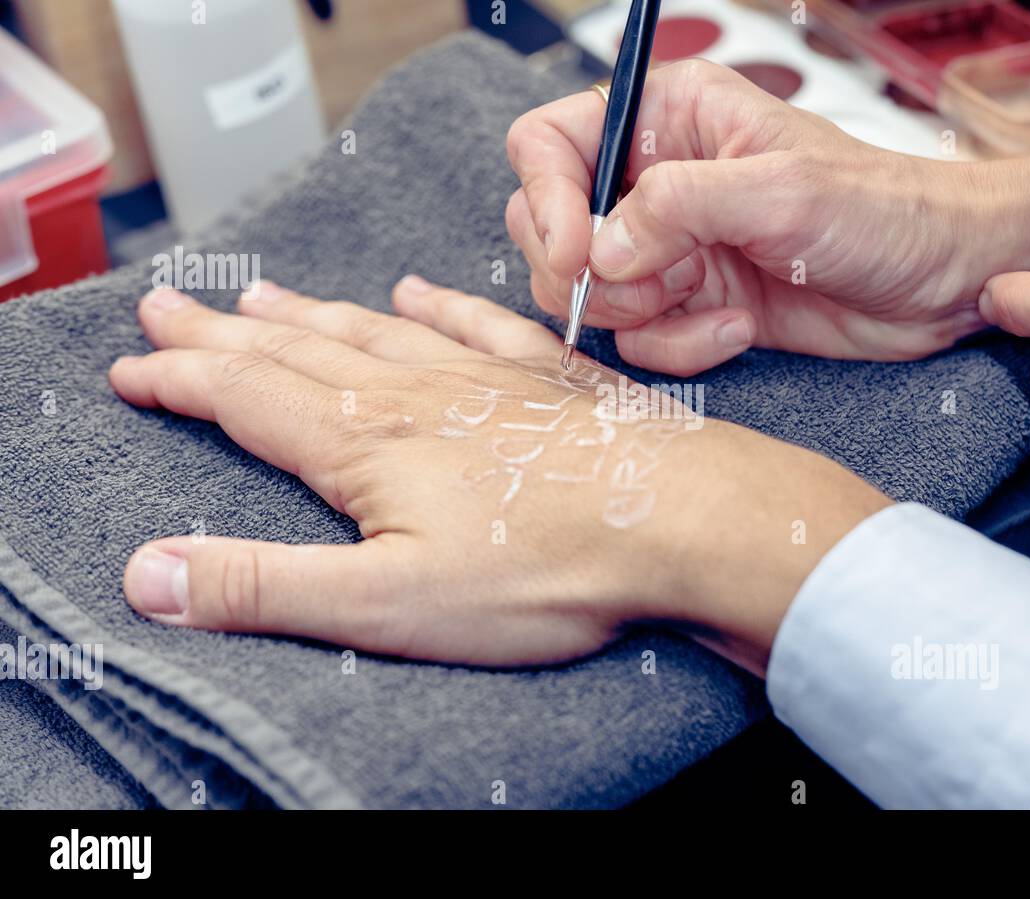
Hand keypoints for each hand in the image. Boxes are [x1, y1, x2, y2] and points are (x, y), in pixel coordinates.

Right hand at [110, 278, 886, 672]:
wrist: (683, 521)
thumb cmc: (545, 570)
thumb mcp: (387, 603)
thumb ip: (265, 586)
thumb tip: (147, 574)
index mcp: (365, 444)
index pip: (245, 397)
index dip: (180, 378)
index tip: (131, 362)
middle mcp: (417, 394)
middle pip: (297, 352)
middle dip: (224, 333)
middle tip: (170, 303)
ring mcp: (488, 380)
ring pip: (374, 333)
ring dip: (311, 313)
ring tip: (263, 294)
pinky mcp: (550, 384)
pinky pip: (479, 327)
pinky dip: (439, 308)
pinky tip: (417, 292)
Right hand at [506, 58, 1029, 374]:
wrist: (941, 280)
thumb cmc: (884, 209)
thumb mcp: (781, 192)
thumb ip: (678, 208)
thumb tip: (598, 249)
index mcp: (668, 119)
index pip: (550, 143)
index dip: (545, 199)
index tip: (579, 252)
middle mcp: (657, 181)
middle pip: (553, 228)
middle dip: (592, 273)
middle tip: (655, 286)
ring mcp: (672, 248)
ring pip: (592, 294)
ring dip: (643, 314)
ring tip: (714, 302)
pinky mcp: (693, 304)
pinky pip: (642, 338)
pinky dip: (682, 346)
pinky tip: (740, 327)